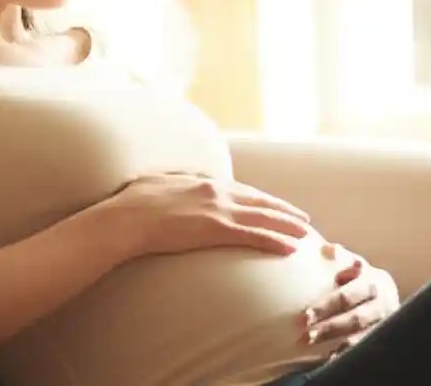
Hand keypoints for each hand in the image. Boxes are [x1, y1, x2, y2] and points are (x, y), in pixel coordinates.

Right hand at [101, 173, 312, 258]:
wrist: (125, 218)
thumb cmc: (132, 204)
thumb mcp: (158, 185)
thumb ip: (175, 186)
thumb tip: (173, 187)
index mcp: (203, 182)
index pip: (243, 191)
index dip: (263, 200)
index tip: (278, 205)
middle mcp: (216, 192)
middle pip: (260, 202)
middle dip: (284, 211)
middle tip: (303, 220)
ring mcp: (218, 210)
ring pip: (263, 217)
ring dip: (287, 226)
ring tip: (306, 234)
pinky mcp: (216, 229)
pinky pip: (253, 236)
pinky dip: (274, 241)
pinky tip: (289, 249)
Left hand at [299, 245, 399, 356]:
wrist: (390, 298)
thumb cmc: (364, 280)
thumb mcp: (356, 265)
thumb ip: (341, 258)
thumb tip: (328, 248)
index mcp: (374, 282)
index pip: (348, 295)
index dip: (327, 305)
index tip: (306, 314)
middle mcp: (383, 303)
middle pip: (355, 317)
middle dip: (330, 327)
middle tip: (308, 334)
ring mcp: (385, 323)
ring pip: (361, 336)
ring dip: (337, 342)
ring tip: (315, 344)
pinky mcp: (383, 337)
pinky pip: (365, 348)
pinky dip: (347, 354)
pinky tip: (331, 359)